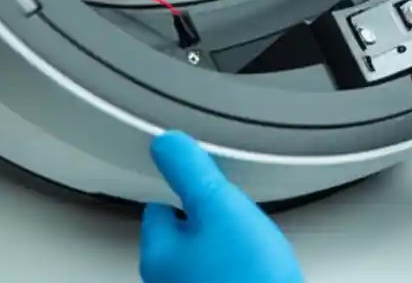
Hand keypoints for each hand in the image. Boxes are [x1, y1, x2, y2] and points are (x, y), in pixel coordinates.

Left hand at [141, 131, 302, 282]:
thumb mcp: (219, 208)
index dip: (177, 190)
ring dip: (218, 247)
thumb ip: (191, 173)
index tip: (188, 178)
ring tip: (239, 235)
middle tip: (218, 206)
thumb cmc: (246, 279)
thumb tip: (166, 143)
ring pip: (200, 260)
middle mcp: (169, 281)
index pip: (156, 209)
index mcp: (160, 253)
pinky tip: (254, 265)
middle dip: (198, 221)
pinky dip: (234, 269)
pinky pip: (222, 278)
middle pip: (177, 238)